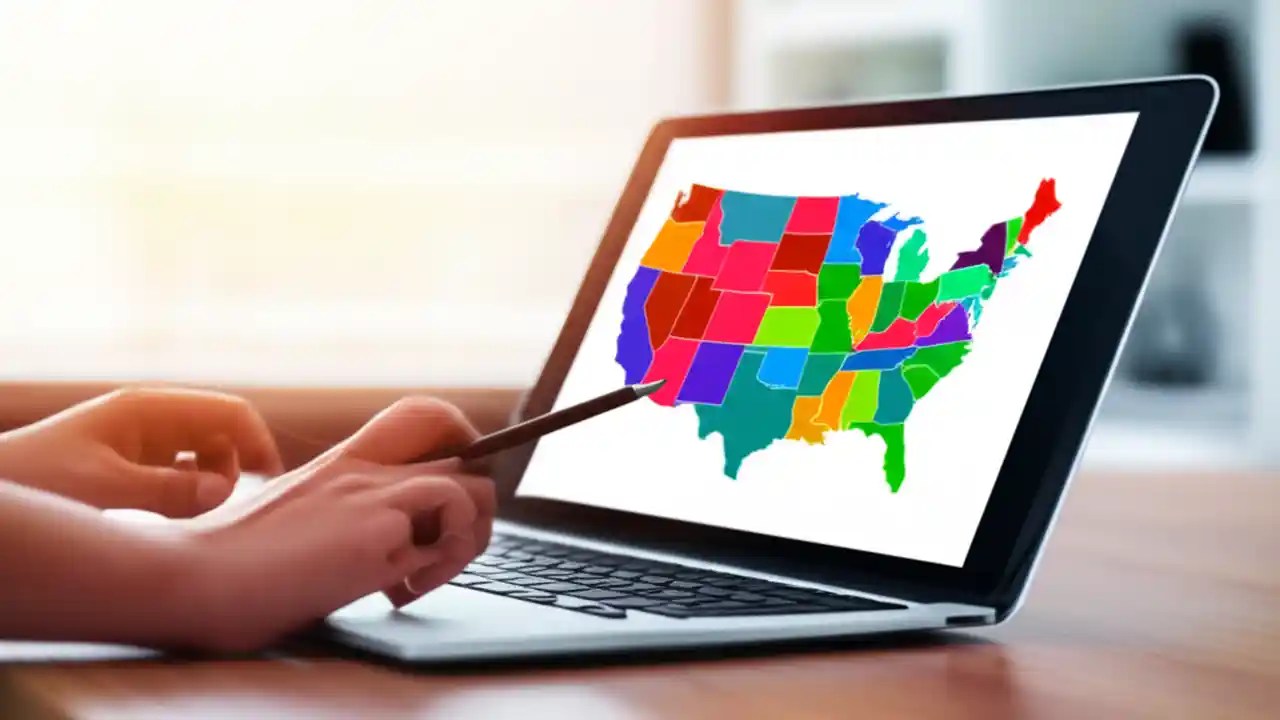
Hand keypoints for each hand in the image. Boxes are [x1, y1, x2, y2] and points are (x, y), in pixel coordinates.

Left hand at [0, 388, 283, 517]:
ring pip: (204, 455)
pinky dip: (188, 493)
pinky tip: (174, 519)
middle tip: (222, 512)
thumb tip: (225, 490)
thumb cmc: (36, 484)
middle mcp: (150, 419)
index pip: (231, 412)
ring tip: (192, 518)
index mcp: (149, 409)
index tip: (270, 488)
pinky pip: (179, 474)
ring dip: (211, 483)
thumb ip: (169, 490)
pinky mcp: (129, 467)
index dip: (258, 444)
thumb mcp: (104, 489)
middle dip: (234, 468)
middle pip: (223, 433)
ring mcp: (140, 442)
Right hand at [184, 397, 495, 651]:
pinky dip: (450, 556)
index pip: (420, 420)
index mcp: (342, 463)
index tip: (447, 493)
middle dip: (477, 493)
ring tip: (424, 573)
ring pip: (473, 485)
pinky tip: (404, 589)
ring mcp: (371, 494)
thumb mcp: (296, 524)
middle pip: (460, 443)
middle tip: (448, 540)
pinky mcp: (374, 528)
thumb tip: (390, 550)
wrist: (193, 576)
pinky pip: (452, 522)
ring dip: (469, 535)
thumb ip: (341, 521)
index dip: (455, 446)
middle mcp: (363, 469)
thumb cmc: (230, 565)